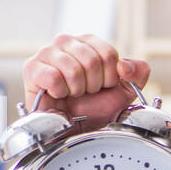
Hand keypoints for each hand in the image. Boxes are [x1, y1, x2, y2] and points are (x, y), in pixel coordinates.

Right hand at [22, 33, 151, 129]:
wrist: (74, 128)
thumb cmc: (95, 107)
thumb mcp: (125, 90)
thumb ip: (138, 72)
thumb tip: (126, 66)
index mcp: (89, 42)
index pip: (108, 53)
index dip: (110, 76)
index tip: (104, 86)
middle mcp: (67, 42)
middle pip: (92, 60)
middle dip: (94, 84)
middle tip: (86, 92)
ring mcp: (47, 53)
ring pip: (73, 69)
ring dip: (77, 89)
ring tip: (72, 93)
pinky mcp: (32, 68)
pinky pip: (53, 77)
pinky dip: (60, 91)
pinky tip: (58, 94)